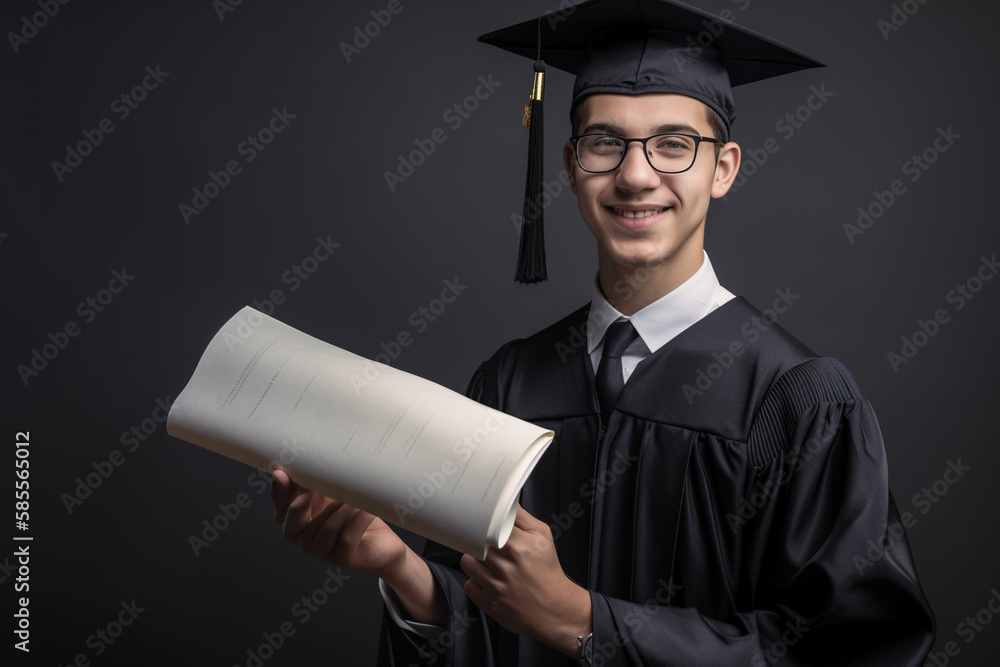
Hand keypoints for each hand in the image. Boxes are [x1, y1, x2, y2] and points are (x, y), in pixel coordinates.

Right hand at [271, 469, 405, 574]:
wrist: (383, 542)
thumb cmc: (355, 514)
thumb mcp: (335, 494)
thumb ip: (319, 481)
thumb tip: (311, 457)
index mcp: (297, 522)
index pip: (281, 507)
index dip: (279, 491)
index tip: (282, 473)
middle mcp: (303, 539)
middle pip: (294, 518)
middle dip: (307, 497)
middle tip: (323, 480)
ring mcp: (322, 551)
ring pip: (327, 526)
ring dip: (344, 507)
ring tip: (358, 493)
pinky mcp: (343, 558)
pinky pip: (346, 536)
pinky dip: (358, 519)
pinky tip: (368, 509)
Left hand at [461, 505, 591, 656]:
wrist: (555, 608)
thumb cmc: (547, 569)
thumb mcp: (542, 536)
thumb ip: (522, 517)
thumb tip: (505, 501)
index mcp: (517, 545)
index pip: (486, 525)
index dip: (483, 524)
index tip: (484, 526)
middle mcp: (504, 565)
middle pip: (474, 543)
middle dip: (480, 542)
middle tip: (488, 545)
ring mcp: (495, 586)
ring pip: (467, 562)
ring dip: (475, 561)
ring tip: (487, 563)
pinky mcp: (489, 603)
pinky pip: (468, 585)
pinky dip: (475, 582)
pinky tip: (488, 580)